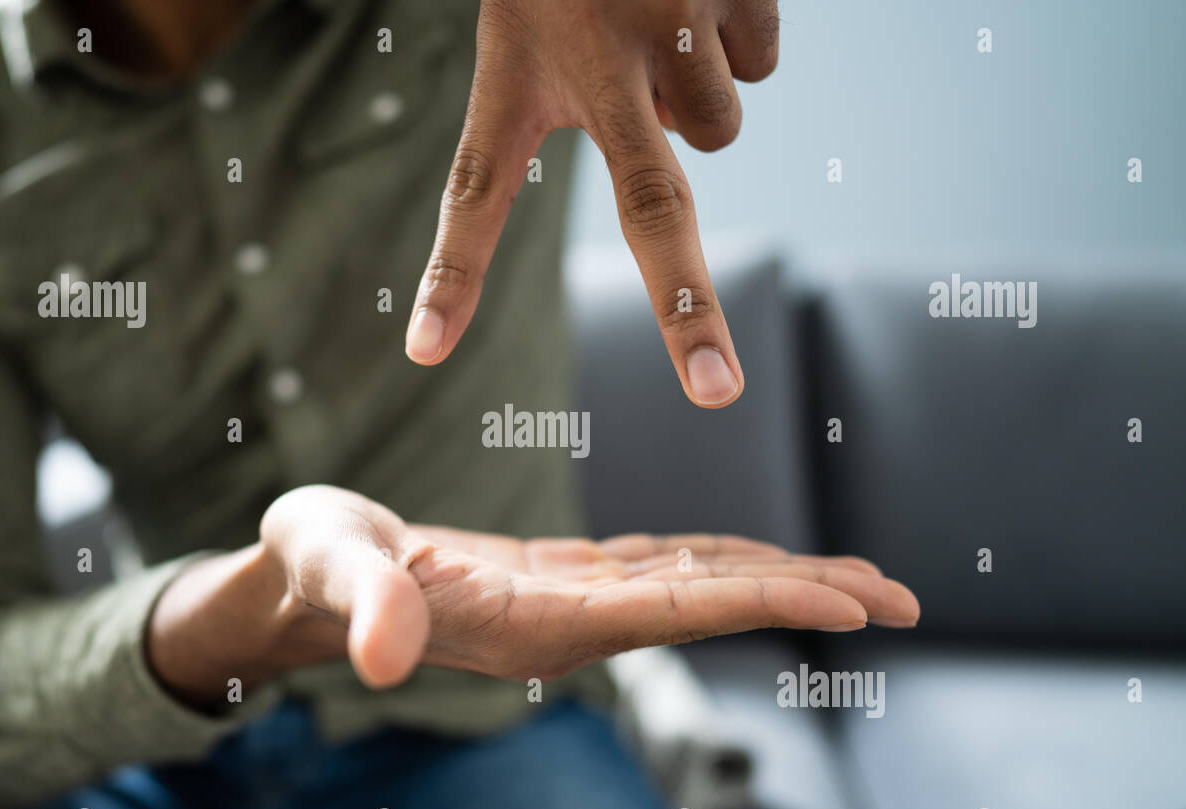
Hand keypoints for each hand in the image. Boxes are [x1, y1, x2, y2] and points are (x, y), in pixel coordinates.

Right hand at [149, 486, 918, 701]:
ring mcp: (571, 603)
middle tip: (909, 600)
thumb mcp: (329, 565)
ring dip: (780, 578)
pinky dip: (720, 556)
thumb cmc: (313, 565)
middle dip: (807, 598)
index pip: (675, 613)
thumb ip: (366, 602)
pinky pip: (662, 566)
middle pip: (711, 606)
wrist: (305, 579)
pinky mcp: (563, 576)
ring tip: (864, 582)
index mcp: (535, 623)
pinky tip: (757, 552)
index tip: (857, 604)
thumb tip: (386, 657)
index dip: (766, 600)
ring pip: (697, 587)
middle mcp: (570, 623)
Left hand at [405, 0, 780, 407]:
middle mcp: (594, 57)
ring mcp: (674, 23)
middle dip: (687, 315)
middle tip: (717, 393)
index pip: (476, 186)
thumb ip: (573, 98)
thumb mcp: (526, 23)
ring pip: (723, 125)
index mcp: (517, 65)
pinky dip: (739, 35)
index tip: (423, 352)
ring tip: (662, 17)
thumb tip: (699, 141)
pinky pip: (762, 60)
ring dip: (701, 90)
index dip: (454, 274)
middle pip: (654, 214)